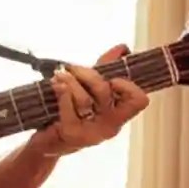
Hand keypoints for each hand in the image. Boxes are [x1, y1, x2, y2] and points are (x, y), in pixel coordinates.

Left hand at [28, 44, 150, 157]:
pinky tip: (56, 87)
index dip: (129, 85)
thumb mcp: (91, 88)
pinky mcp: (72, 134)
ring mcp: (91, 133)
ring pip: (85, 99)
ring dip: (70, 81)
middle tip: (71, 68)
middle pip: (105, 91)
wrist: (49, 139)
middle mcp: (109, 126)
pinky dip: (61, 93)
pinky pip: (68, 108)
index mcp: (119, 114)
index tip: (112, 78)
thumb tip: (123, 48)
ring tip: (59, 75)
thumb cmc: (73, 111)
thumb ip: (107, 67)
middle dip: (86, 73)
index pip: (139, 101)